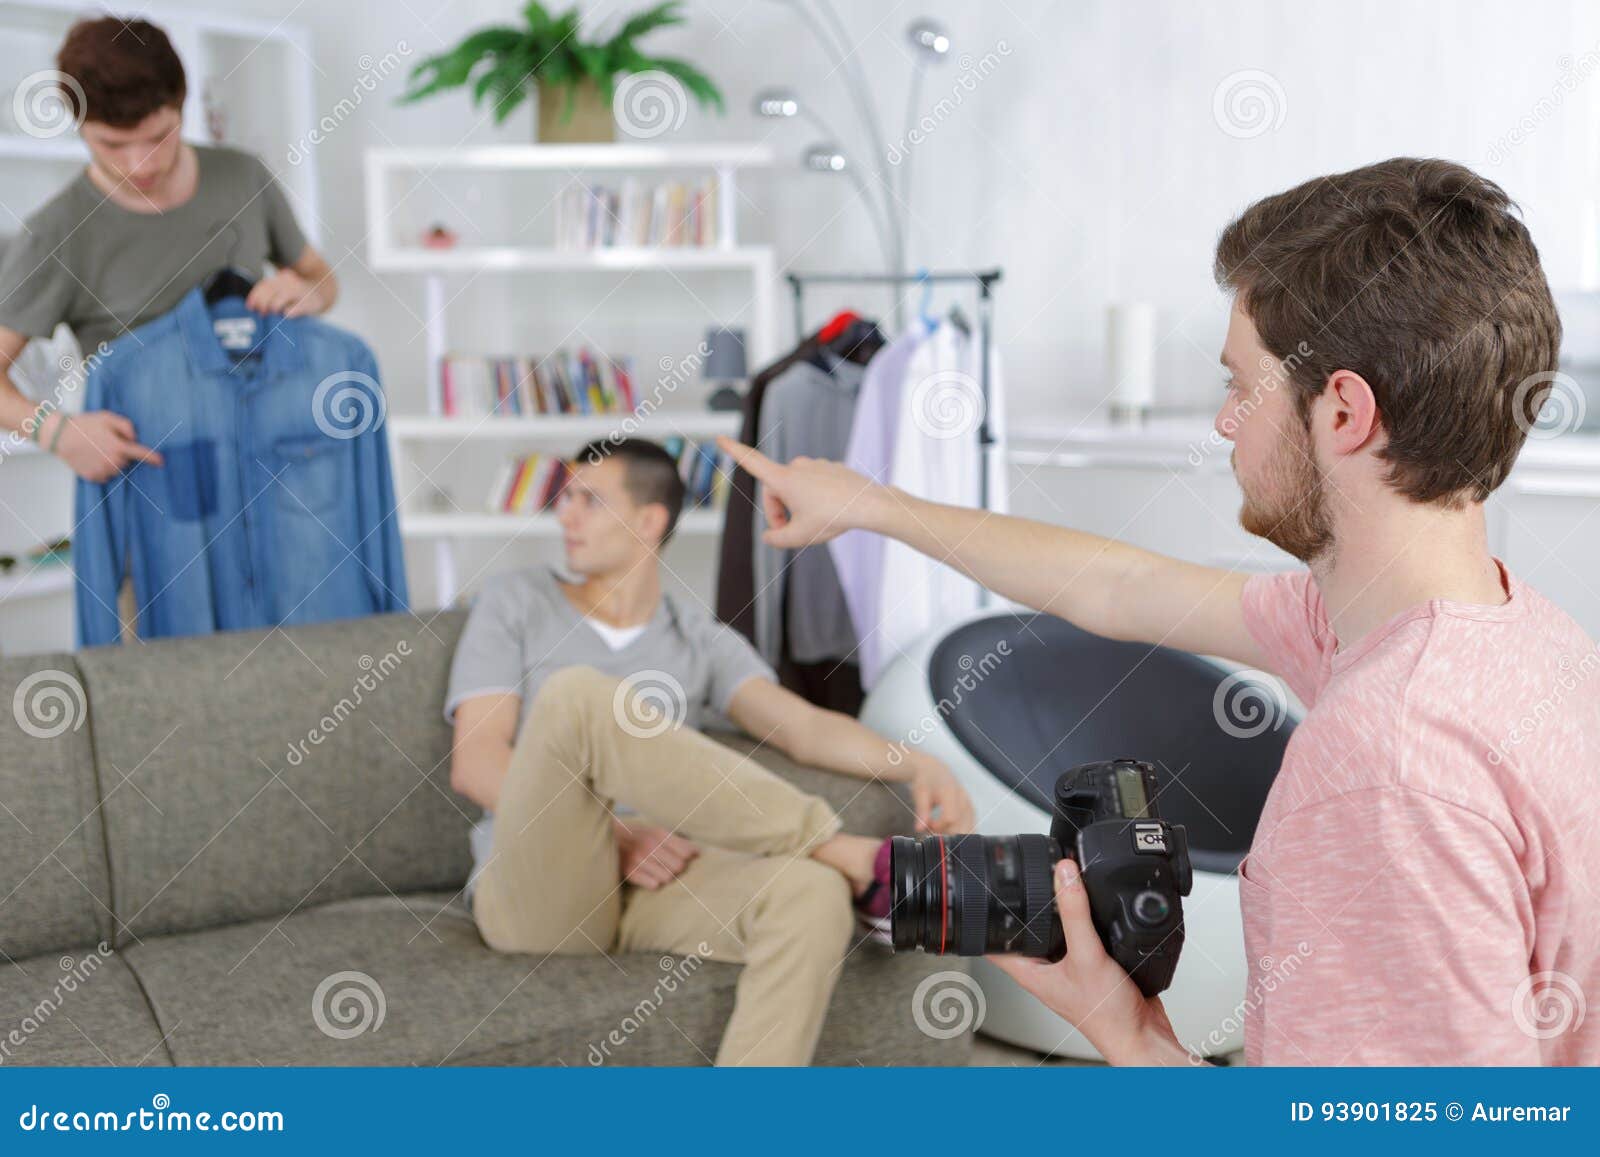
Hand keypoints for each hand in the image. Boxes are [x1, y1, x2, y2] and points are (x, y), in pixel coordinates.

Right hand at [50, 410, 162, 481]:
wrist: (60, 436)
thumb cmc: (84, 424)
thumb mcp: (107, 418)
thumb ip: (126, 426)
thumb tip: (134, 438)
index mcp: (118, 447)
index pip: (141, 454)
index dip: (152, 458)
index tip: (161, 462)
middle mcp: (112, 461)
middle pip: (126, 462)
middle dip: (120, 454)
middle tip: (105, 442)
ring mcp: (102, 471)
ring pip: (115, 469)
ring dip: (111, 461)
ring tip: (96, 450)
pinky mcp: (92, 477)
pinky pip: (104, 475)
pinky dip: (101, 469)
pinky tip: (91, 458)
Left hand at [245, 269, 325, 316]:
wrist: (324, 292)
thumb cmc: (299, 295)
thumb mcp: (285, 290)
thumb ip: (270, 294)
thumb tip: (251, 305)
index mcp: (282, 278)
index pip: (265, 285)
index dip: (255, 296)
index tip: (250, 307)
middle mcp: (290, 281)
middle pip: (270, 291)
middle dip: (263, 303)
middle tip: (261, 313)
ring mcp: (300, 291)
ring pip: (279, 299)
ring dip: (273, 307)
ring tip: (273, 313)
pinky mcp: (308, 303)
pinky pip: (294, 308)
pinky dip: (288, 312)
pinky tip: (285, 315)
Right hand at [614, 819, 698, 889]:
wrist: (606, 840)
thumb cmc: (636, 837)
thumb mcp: (654, 832)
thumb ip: (676, 841)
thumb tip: (698, 852)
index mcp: (658, 833)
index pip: (686, 852)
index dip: (689, 858)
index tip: (687, 860)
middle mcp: (649, 845)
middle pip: (679, 867)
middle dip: (677, 869)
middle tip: (669, 867)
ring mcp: (639, 859)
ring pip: (668, 877)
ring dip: (665, 877)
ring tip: (658, 872)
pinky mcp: (630, 872)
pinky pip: (654, 885)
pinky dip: (654, 883)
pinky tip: (649, 878)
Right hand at [716, 436, 893, 548]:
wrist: (869, 505)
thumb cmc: (833, 518)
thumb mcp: (799, 537)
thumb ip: (777, 539)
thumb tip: (769, 536)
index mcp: (784, 479)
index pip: (751, 462)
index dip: (733, 451)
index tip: (719, 438)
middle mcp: (797, 467)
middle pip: (775, 490)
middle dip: (779, 511)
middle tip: (791, 532)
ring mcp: (816, 465)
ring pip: (796, 489)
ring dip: (797, 506)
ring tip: (815, 523)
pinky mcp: (831, 468)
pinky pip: (815, 485)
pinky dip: (816, 499)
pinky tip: (830, 511)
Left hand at [905, 757, 974, 832]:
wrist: (933, 770)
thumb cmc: (926, 780)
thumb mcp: (920, 794)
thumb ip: (922, 812)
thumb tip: (919, 829)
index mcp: (951, 792)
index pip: (951, 818)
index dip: (939, 826)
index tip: (928, 825)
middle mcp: (963, 798)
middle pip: (961, 826)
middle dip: (946, 833)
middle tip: (933, 827)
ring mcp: (969, 803)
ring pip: (968, 828)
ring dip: (954, 833)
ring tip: (940, 827)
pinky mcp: (971, 809)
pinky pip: (970, 825)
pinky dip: (960, 830)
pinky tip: (949, 829)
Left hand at [987, 859, 1189, 1065]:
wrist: (1141, 1034)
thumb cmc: (1106, 1016)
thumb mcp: (1086, 956)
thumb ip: (1075, 913)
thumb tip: (1064, 875)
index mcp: (1030, 972)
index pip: (993, 942)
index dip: (986, 916)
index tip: (987, 889)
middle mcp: (1046, 969)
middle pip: (1026, 929)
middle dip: (1028, 904)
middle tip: (1027, 874)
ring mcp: (1068, 966)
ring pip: (1056, 930)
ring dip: (1060, 910)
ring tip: (1060, 883)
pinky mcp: (1091, 964)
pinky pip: (1083, 934)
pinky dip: (1086, 919)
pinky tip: (1093, 905)